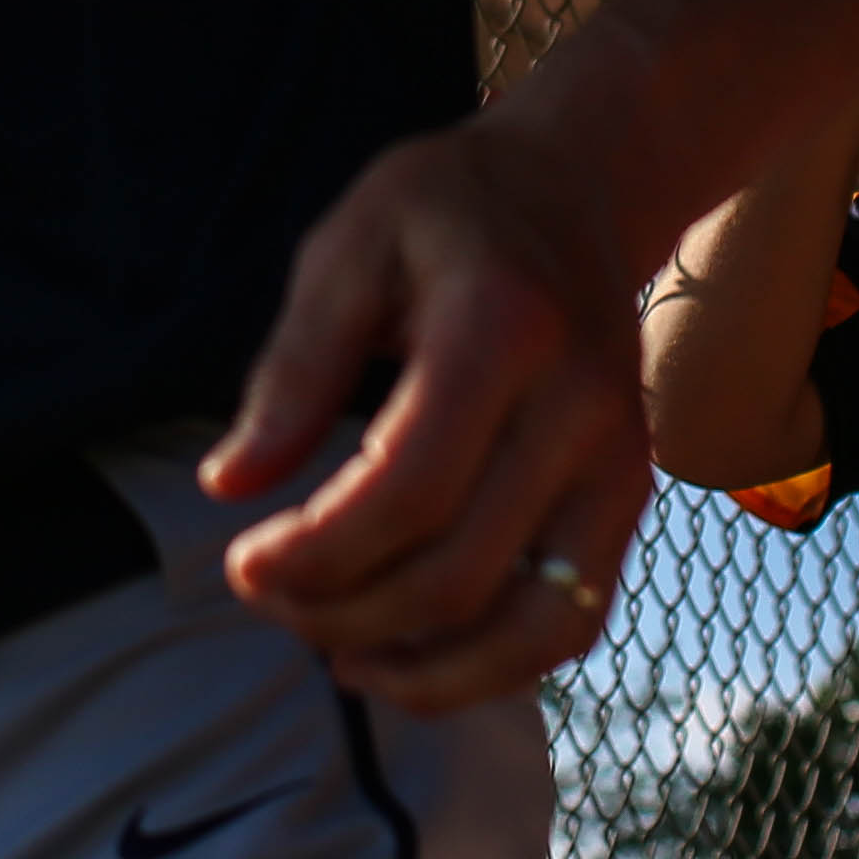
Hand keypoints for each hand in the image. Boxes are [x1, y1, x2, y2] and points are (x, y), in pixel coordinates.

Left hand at [209, 119, 650, 711]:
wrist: (575, 189)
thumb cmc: (444, 214)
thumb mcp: (349, 247)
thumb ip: (293, 367)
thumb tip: (229, 486)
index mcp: (505, 330)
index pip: (408, 490)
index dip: (315, 554)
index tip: (241, 562)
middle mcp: (582, 408)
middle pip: (457, 571)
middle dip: (340, 611)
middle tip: (262, 591)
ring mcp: (620, 463)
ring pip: (528, 627)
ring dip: (416, 665)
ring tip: (326, 647)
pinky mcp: (629, 501)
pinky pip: (569, 624)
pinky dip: (486, 669)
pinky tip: (401, 659)